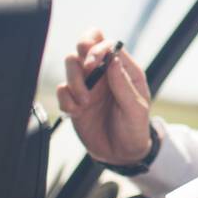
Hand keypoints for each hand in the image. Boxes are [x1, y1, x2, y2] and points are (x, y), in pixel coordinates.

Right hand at [58, 28, 152, 164]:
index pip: (106, 43)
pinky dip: (66, 100)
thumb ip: (123, 84)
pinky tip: (77, 112)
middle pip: (84, 45)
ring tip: (85, 102)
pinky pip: (61, 90)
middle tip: (87, 73)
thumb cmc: (134, 129)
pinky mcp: (74, 100)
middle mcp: (104, 74)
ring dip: (74, 81)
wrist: (121, 154)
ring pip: (70, 64)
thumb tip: (113, 58)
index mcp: (123, 70)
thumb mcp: (136, 109)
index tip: (94, 65)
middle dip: (81, 56)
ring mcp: (88, 85)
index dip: (97, 48)